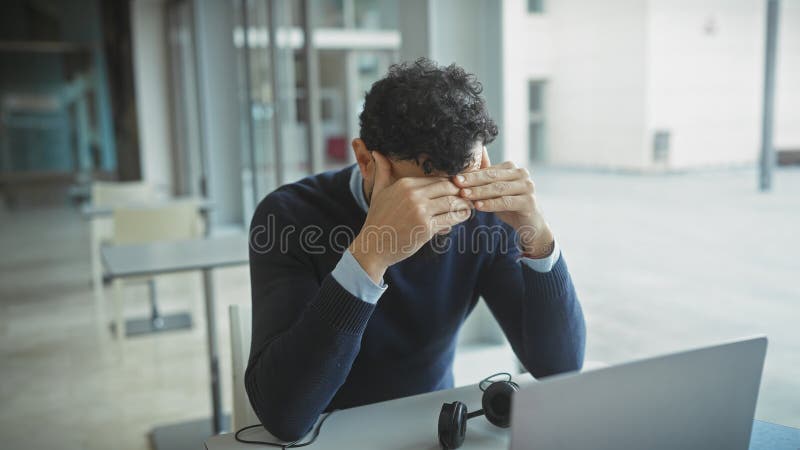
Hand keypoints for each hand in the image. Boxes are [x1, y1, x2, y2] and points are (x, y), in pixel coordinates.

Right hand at [349, 152, 472, 281]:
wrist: (373, 246)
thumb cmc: (377, 219)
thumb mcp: (378, 192)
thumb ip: (383, 171)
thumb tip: (376, 151)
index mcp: (405, 184)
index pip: (437, 178)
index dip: (451, 183)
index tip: (458, 188)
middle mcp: (413, 194)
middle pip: (448, 187)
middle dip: (460, 192)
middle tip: (468, 196)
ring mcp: (420, 211)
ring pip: (452, 202)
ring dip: (464, 205)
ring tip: (469, 207)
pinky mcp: (426, 227)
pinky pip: (451, 218)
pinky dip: (460, 217)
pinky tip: (463, 217)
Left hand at [453, 150, 553, 257]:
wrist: (530, 225)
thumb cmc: (509, 205)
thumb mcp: (495, 191)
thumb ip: (483, 180)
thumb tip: (463, 167)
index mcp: (512, 168)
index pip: (488, 170)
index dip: (471, 174)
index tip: (454, 177)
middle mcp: (522, 174)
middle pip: (492, 177)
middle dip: (473, 180)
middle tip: (457, 183)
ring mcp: (528, 187)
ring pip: (499, 188)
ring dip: (479, 192)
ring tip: (464, 194)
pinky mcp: (529, 202)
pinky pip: (506, 202)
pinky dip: (491, 204)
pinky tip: (478, 206)